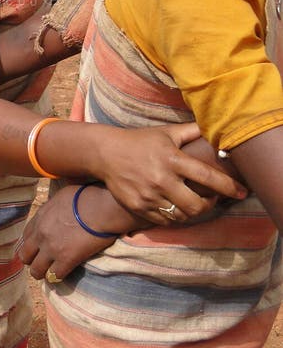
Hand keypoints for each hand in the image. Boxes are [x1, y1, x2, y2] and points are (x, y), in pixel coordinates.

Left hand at [21, 186, 117, 280]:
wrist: (101, 207)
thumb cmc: (86, 196)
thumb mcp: (61, 196)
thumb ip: (53, 208)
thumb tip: (57, 211)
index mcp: (40, 217)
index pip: (25, 237)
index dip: (32, 245)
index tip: (39, 248)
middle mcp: (41, 233)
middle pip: (25, 256)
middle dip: (32, 261)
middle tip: (43, 262)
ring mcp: (52, 248)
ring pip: (36, 271)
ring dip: (43, 273)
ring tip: (50, 273)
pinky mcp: (66, 259)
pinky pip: (55, 276)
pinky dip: (58, 276)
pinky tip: (64, 273)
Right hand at [99, 123, 247, 224]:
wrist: (105, 152)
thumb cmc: (140, 140)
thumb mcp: (165, 132)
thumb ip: (190, 131)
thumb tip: (214, 127)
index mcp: (171, 158)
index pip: (207, 177)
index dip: (228, 187)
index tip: (241, 192)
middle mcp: (161, 179)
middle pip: (196, 205)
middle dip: (210, 205)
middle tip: (212, 199)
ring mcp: (149, 195)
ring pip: (181, 216)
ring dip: (192, 212)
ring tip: (193, 203)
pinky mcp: (138, 207)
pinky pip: (164, 220)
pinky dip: (173, 217)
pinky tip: (174, 206)